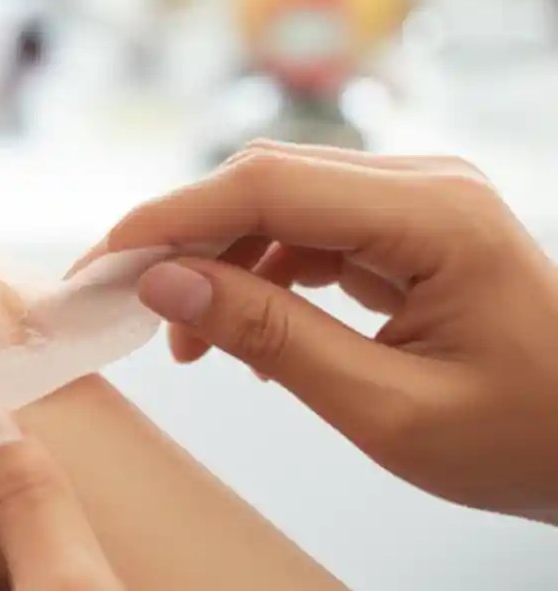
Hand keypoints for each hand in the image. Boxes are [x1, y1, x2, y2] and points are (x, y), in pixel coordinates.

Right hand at [80, 140, 557, 523]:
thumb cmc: (525, 438)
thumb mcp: (388, 407)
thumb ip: (272, 339)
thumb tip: (167, 286)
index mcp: (435, 217)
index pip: (267, 185)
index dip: (171, 217)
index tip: (104, 262)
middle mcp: (425, 185)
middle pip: (265, 180)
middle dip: (183, 235)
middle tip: (122, 299)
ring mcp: (418, 201)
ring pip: (279, 202)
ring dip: (218, 258)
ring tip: (188, 338)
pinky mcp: (409, 227)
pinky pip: (309, 229)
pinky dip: (261, 272)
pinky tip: (243, 329)